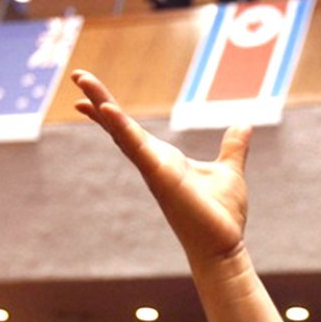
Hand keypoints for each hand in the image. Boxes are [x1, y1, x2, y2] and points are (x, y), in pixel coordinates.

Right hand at [72, 68, 289, 321]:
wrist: (224, 248)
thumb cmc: (222, 216)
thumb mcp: (229, 171)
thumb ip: (232, 147)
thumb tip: (243, 124)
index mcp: (165, 160)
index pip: (131, 130)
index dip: (111, 112)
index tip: (89, 96)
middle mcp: (153, 163)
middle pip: (119, 126)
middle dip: (97, 99)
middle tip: (77, 74)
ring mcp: (153, 170)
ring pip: (122, 132)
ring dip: (102, 105)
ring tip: (83, 80)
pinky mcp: (160, 177)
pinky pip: (137, 148)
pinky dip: (122, 128)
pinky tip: (107, 109)